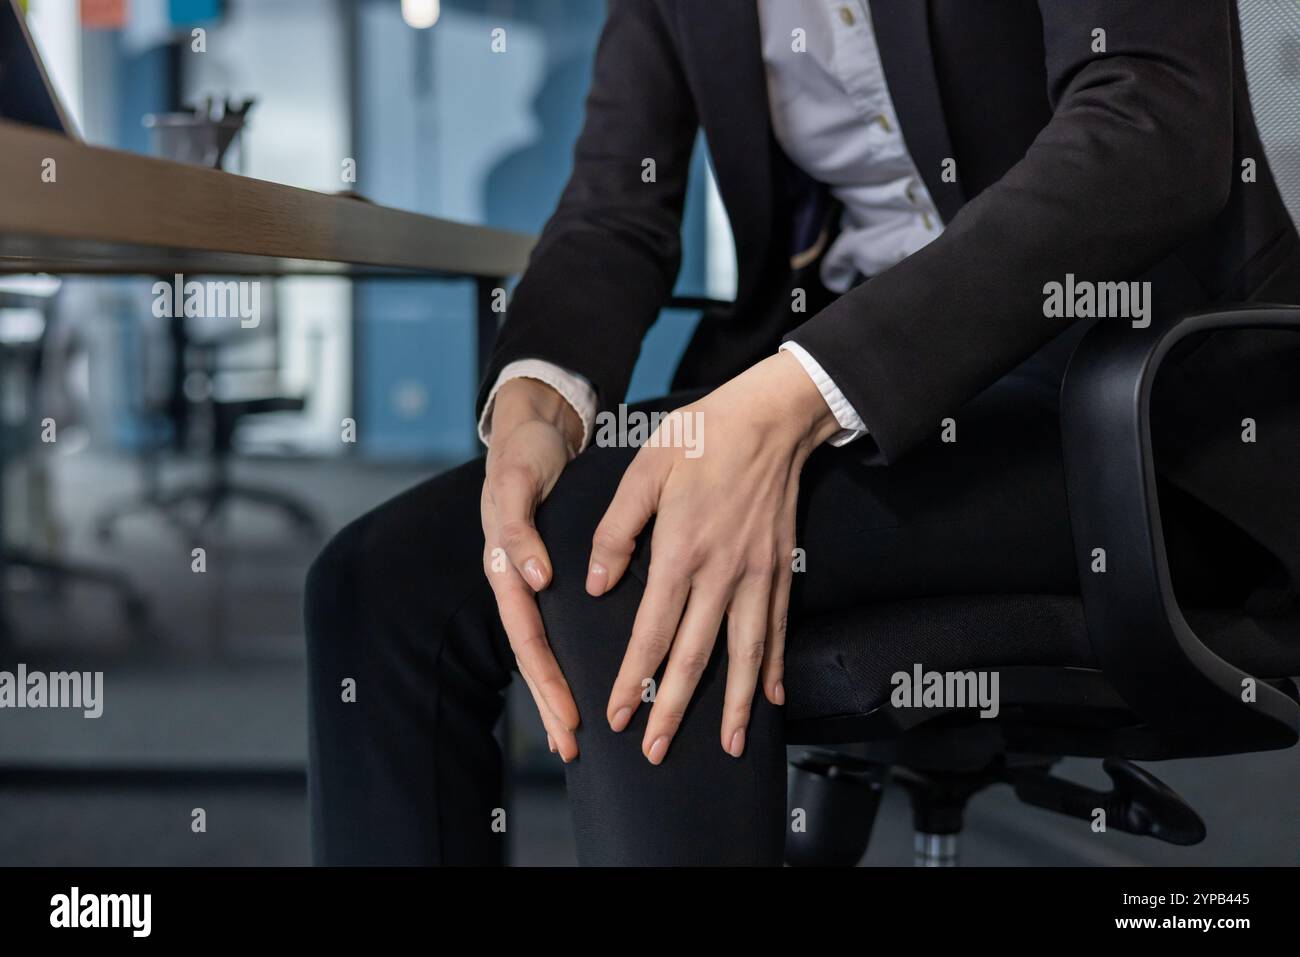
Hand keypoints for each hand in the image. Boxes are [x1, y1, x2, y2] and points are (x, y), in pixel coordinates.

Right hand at [481, 378, 584, 760]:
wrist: (531, 428)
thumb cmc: (522, 453)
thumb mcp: (516, 480)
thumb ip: (519, 528)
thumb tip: (535, 577)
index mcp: (504, 562)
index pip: (527, 634)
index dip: (547, 678)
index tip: (571, 716)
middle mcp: (515, 578)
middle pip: (531, 654)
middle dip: (550, 703)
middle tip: (573, 748)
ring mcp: (526, 578)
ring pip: (538, 647)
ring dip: (553, 692)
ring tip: (571, 736)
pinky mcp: (543, 571)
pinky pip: (551, 625)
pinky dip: (562, 658)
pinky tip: (575, 684)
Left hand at [588, 351, 840, 763]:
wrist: (771, 417)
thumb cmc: (701, 437)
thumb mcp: (644, 469)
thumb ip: (617, 529)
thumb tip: (598, 584)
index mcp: (681, 550)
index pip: (652, 631)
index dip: (634, 679)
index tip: (618, 716)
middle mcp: (722, 572)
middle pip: (696, 656)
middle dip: (674, 708)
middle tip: (657, 752)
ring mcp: (758, 574)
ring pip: (745, 654)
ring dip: (734, 704)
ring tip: (727, 745)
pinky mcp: (781, 569)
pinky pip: (779, 629)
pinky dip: (774, 668)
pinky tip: (770, 699)